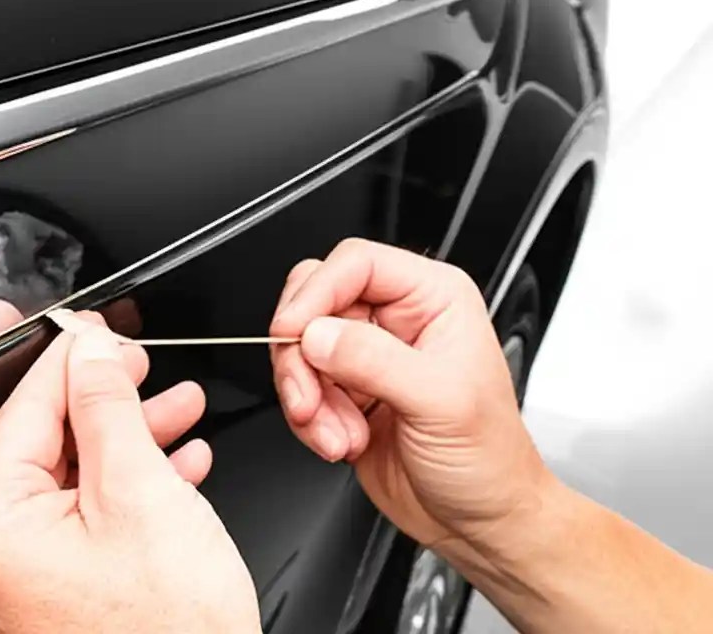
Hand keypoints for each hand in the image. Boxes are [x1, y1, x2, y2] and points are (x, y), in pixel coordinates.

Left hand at [0, 314, 259, 633]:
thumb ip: (108, 410)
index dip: (69, 359)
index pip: (23, 408)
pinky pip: (90, 518)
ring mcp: (26, 575)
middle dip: (106, 398)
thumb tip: (90, 352)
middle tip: (144, 365)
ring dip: (130, 438)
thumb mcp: (139, 494)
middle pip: (46, 440)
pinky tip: (178, 466)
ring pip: (76, 476)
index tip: (100, 328)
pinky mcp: (62, 591)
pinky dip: (134, 486)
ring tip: (178, 409)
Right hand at [269, 239, 552, 552]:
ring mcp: (366, 356)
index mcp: (433, 299)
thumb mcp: (441, 402)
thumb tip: (318, 335)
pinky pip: (298, 387)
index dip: (317, 293)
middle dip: (300, 353)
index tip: (295, 332)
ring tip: (337, 433)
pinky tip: (341, 442)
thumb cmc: (489, 460)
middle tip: (308, 395)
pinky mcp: (343, 392)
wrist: (481, 521)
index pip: (355, 264)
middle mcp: (396, 319)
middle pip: (314, 301)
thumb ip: (375, 361)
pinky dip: (308, 420)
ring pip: (298, 347)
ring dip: (307, 397)